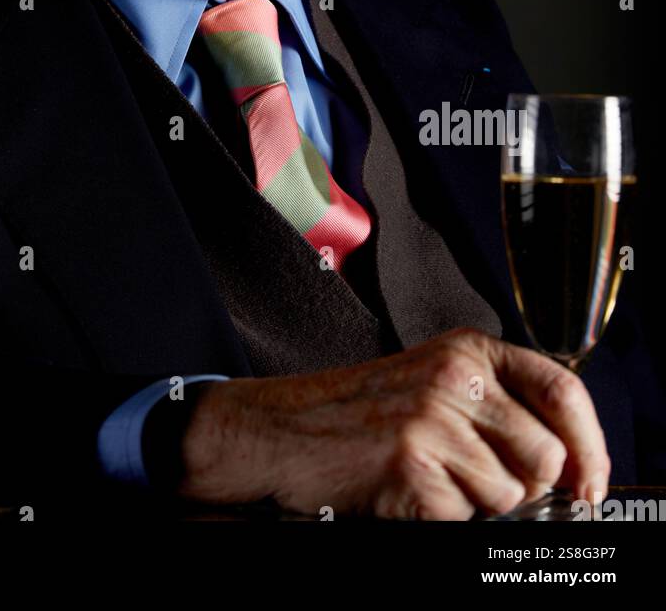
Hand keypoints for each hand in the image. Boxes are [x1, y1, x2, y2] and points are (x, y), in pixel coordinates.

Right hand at [175, 327, 610, 519]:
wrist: (282, 429)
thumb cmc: (355, 411)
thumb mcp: (432, 381)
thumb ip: (493, 403)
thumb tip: (563, 463)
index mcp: (466, 350)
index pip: (561, 388)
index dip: (588, 443)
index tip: (587, 480)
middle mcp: (456, 376)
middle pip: (546, 456)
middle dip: (525, 488)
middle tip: (480, 487)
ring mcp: (433, 420)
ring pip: (509, 496)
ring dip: (476, 506)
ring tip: (430, 482)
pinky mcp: (412, 465)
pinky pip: (464, 520)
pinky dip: (440, 521)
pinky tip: (405, 494)